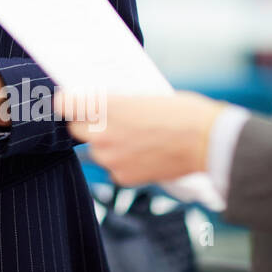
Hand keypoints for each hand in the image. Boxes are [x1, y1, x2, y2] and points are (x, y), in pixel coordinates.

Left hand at [54, 89, 228, 185]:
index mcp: (104, 106)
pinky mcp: (123, 176)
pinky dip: (123, 162)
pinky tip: (142, 154)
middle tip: (107, 120)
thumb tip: (100, 103)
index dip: (69, 102)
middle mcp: (101, 133)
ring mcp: (111, 157)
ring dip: (107, 145)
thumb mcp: (143, 96)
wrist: (207, 142)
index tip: (73, 102)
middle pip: (76, 129)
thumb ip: (116, 102)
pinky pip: (113, 168)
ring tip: (133, 138)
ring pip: (96, 151)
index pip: (64, 104)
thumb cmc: (181, 112)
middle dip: (87, 124)